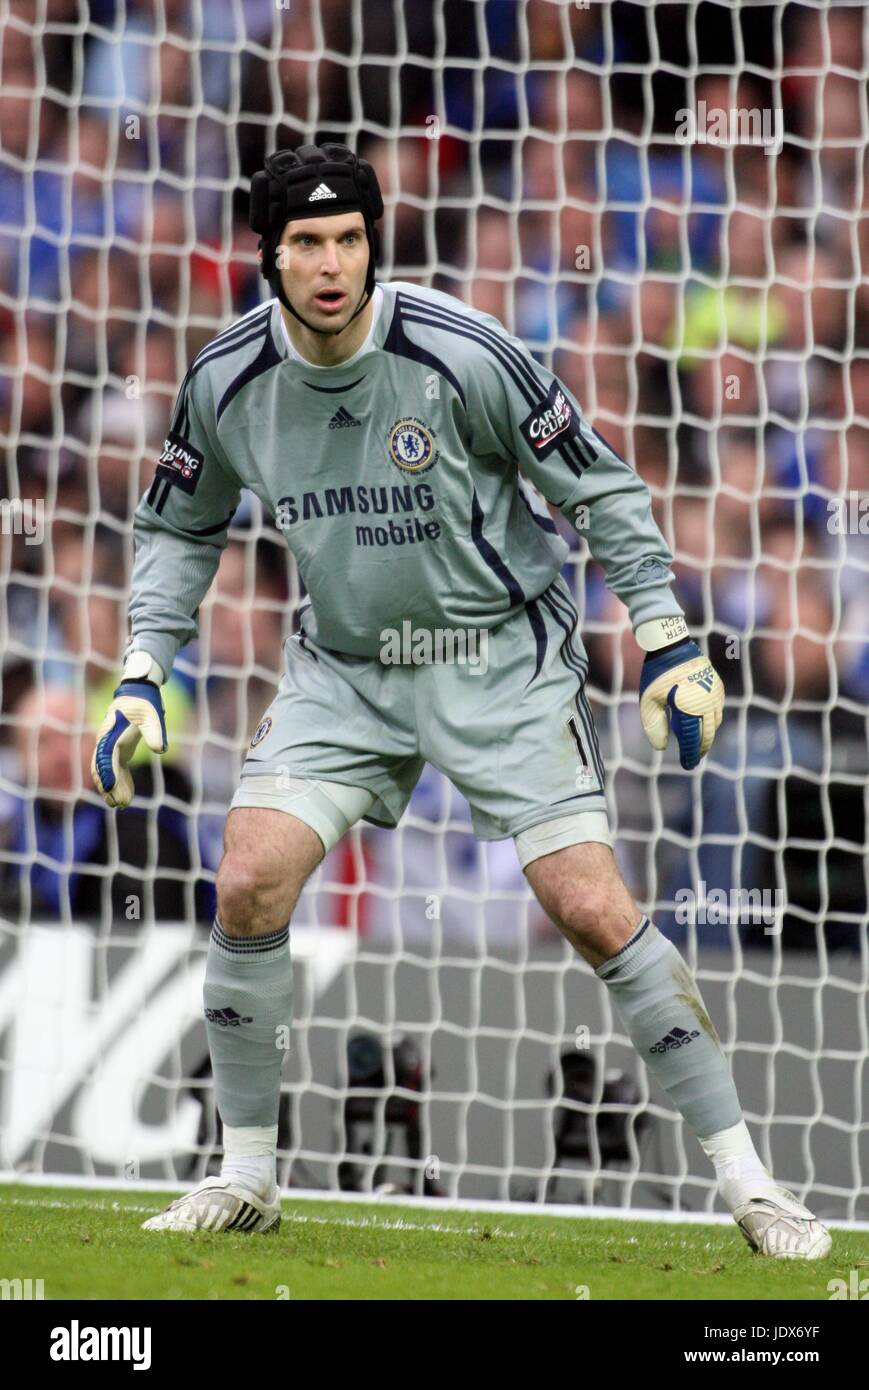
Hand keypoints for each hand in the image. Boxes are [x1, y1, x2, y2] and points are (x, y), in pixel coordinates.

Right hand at [91, 680, 167, 807]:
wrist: (138, 691)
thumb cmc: (144, 703)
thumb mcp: (151, 715)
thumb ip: (154, 732)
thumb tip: (160, 749)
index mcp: (111, 734)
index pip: (106, 758)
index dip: (108, 774)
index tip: (110, 789)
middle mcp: (106, 742)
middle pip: (102, 768)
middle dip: (109, 787)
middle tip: (118, 804)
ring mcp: (111, 747)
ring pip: (107, 772)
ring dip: (113, 788)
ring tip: (120, 805)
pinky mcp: (119, 750)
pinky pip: (117, 769)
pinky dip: (121, 782)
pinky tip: (127, 797)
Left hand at [638, 638, 723, 769]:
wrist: (671, 645)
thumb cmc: (656, 674)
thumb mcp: (648, 702)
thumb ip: (655, 726)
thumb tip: (663, 747)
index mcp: (690, 708)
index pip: (693, 740)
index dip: (691, 755)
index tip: (687, 766)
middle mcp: (707, 702)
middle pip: (708, 733)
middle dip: (701, 748)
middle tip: (693, 759)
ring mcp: (715, 693)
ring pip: (715, 722)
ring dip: (707, 734)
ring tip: (697, 743)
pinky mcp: (717, 686)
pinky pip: (718, 708)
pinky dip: (711, 719)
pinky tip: (702, 723)